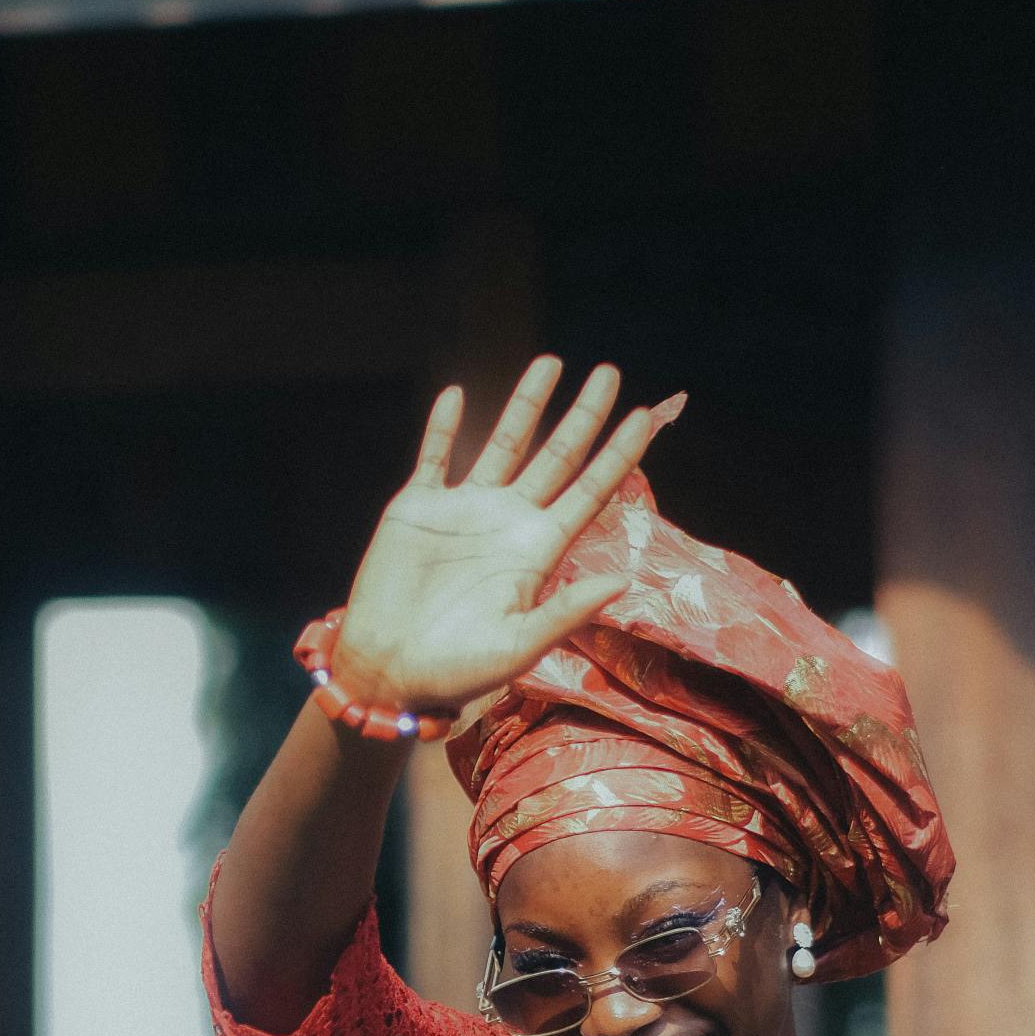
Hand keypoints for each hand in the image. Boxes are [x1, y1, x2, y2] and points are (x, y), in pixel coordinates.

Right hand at [330, 358, 680, 715]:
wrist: (388, 672)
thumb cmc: (458, 671)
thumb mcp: (520, 646)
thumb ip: (568, 611)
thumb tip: (625, 581)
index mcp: (539, 551)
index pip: (590, 492)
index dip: (619, 454)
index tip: (646, 418)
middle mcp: (508, 521)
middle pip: (556, 456)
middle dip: (584, 416)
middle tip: (610, 374)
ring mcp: (464, 510)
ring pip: (502, 444)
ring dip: (525, 405)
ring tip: (551, 363)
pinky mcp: (417, 508)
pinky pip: (434, 456)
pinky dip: (443, 426)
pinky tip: (456, 394)